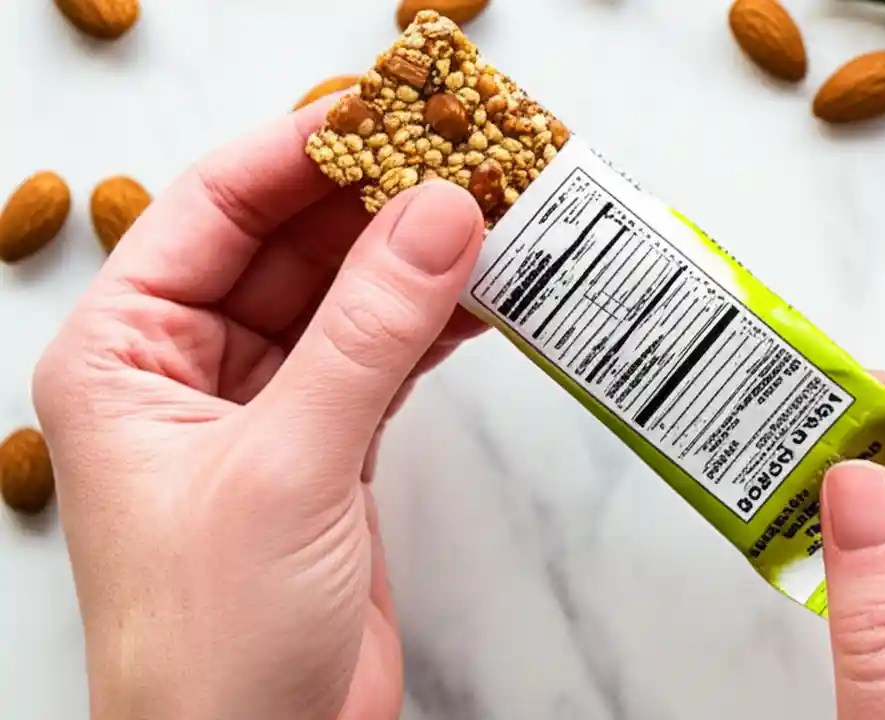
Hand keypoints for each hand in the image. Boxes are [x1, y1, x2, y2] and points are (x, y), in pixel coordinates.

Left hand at [32, 100, 486, 719]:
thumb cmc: (210, 642)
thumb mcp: (286, 466)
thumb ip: (366, 335)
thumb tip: (438, 217)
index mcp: (128, 354)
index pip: (214, 210)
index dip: (301, 153)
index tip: (391, 116)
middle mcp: (190, 370)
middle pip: (290, 248)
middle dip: (378, 205)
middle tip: (468, 161)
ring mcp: (267, 410)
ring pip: (348, 302)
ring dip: (418, 263)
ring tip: (498, 217)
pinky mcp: (330, 451)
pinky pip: (384, 359)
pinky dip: (436, 327)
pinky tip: (488, 296)